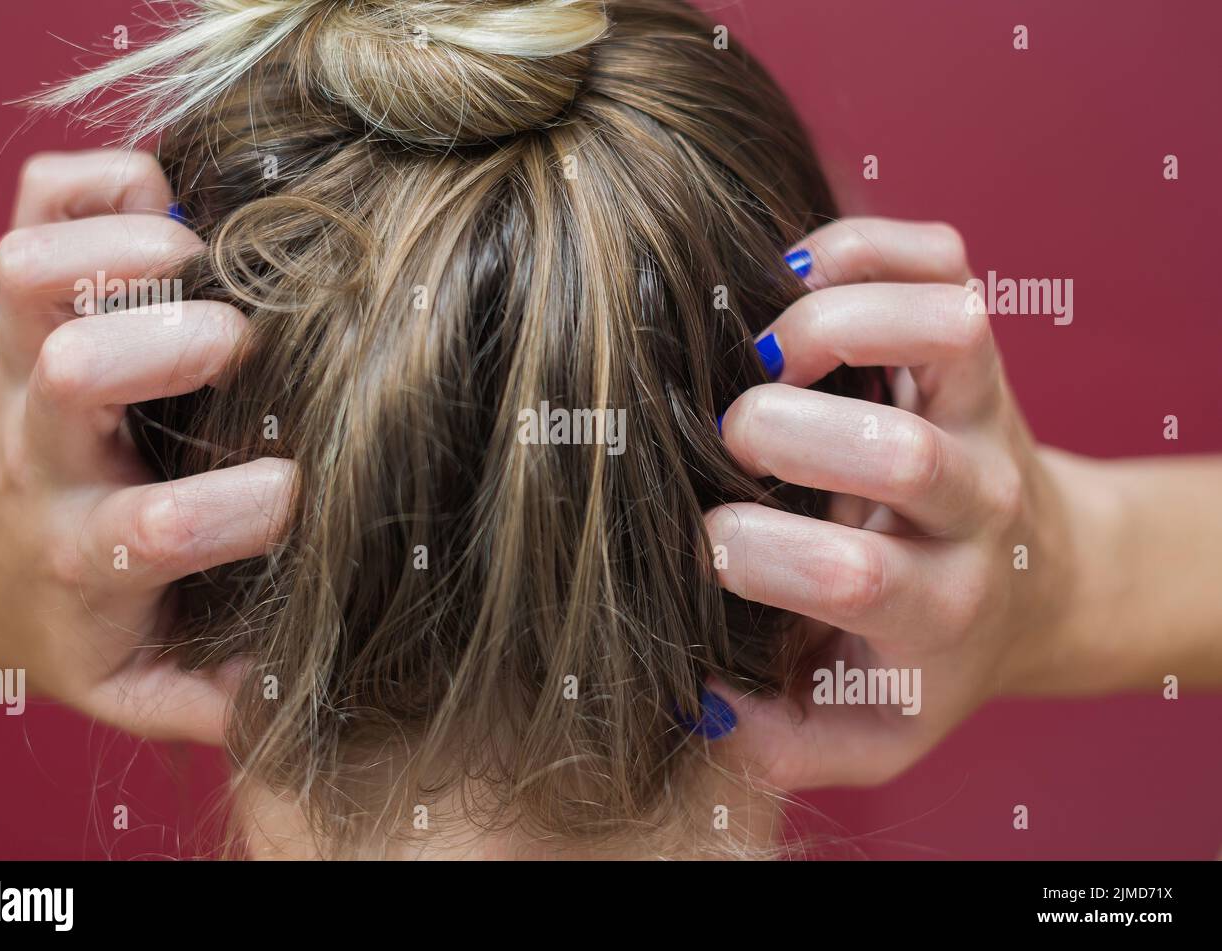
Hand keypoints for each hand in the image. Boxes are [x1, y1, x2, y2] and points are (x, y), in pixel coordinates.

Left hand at [0, 150, 292, 742]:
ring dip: (129, 244)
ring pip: (34, 270)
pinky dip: (102, 182)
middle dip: (179, 341)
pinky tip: (163, 211)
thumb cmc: (60, 624)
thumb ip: (213, 701)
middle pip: (77, 370)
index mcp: (87, 553)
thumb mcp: (132, 690)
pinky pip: (34, 206)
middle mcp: (43, 452)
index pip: (162, 529)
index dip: (250, 504)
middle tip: (241, 347)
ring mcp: (15, 369)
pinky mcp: (12, 312)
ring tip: (198, 263)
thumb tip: (298, 689)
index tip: (296, 492)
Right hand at [705, 217, 1088, 788]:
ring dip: (830, 326)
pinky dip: (857, 246)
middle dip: (776, 434)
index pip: (847, 574)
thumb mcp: (866, 731)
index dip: (749, 549)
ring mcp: (981, 410)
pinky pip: (937, 259)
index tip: (709, 541)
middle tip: (731, 441)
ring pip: (942, 329)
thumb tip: (696, 698)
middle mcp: (974, 503)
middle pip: (898, 455)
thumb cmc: (927, 654)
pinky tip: (796, 287)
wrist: (1037, 581)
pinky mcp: (975, 345)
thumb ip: (779, 741)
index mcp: (937, 607)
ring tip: (767, 356)